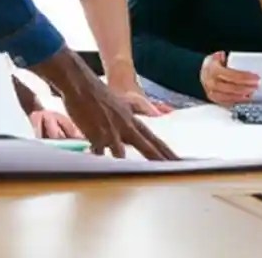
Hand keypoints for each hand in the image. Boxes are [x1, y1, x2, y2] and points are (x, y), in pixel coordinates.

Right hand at [33, 49, 177, 160]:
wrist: (81, 85)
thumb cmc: (99, 94)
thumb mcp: (122, 103)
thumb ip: (135, 111)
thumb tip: (150, 114)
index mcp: (132, 120)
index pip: (154, 139)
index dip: (167, 152)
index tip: (180, 162)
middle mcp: (126, 127)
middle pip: (148, 147)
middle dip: (162, 161)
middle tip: (175, 170)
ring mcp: (112, 132)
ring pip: (122, 154)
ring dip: (122, 163)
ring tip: (129, 175)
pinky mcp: (96, 135)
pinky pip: (99, 154)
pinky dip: (97, 158)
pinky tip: (95, 162)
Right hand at [200, 51, 259, 105]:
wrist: (201, 72)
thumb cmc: (212, 64)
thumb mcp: (219, 56)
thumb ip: (230, 57)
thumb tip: (243, 56)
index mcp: (213, 70)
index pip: (231, 75)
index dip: (245, 77)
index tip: (255, 77)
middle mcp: (211, 83)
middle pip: (231, 88)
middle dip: (246, 88)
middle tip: (256, 85)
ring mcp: (212, 92)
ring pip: (229, 97)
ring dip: (242, 96)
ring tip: (252, 93)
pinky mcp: (214, 99)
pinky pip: (226, 103)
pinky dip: (236, 101)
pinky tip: (244, 99)